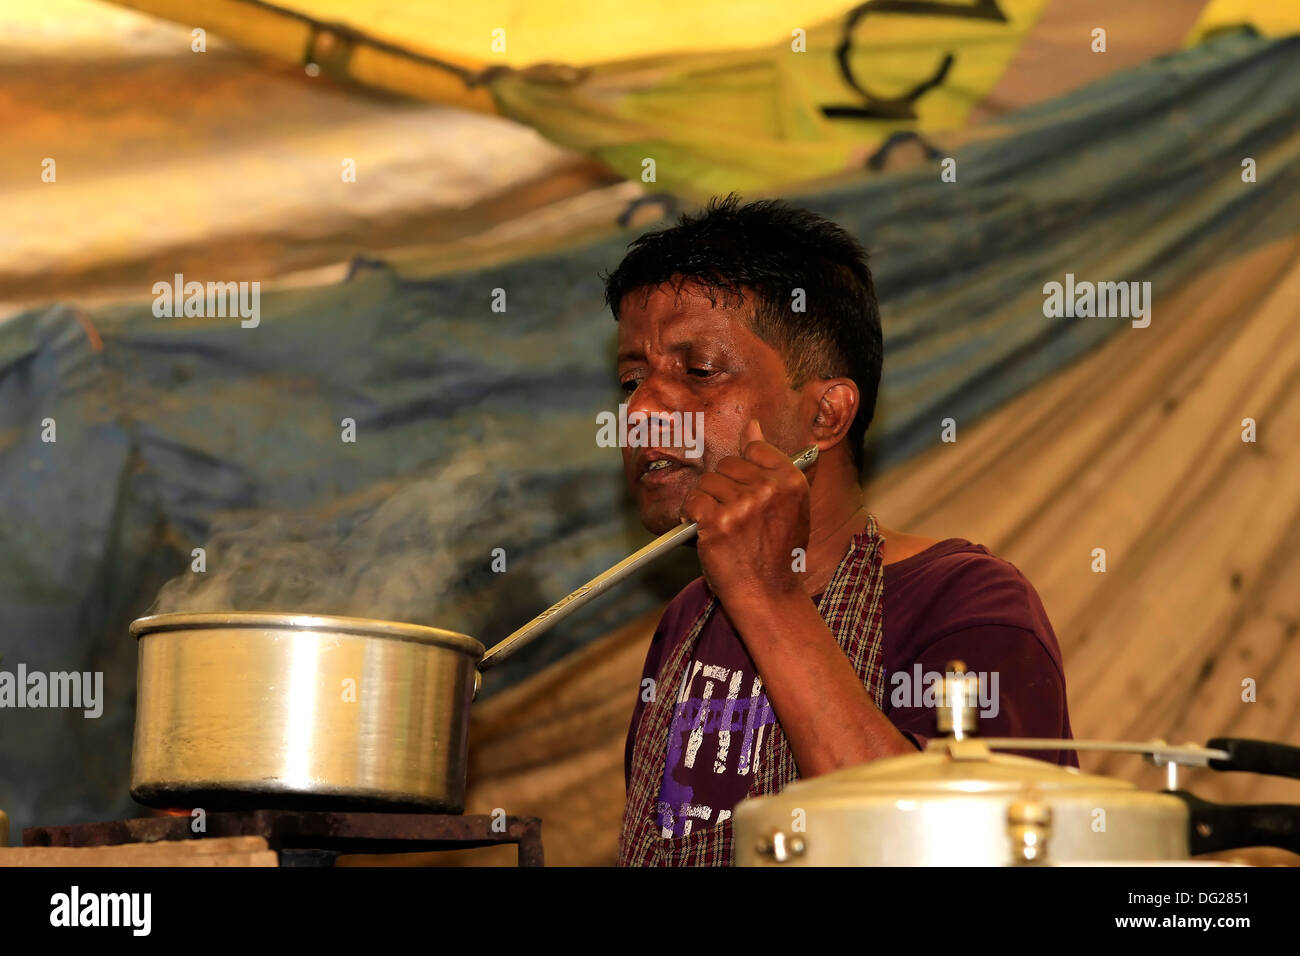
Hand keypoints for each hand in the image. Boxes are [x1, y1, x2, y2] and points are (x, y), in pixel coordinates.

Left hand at [681, 419, 810, 604]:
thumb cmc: (777, 552)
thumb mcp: (788, 505)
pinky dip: (692, 515)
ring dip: (708, 502)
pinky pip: (693, 500)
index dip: (745, 471)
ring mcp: (743, 505)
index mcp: (792, 481)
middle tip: (736, 518)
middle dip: (725, 488)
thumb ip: (771, 464)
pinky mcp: (718, 522)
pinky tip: (706, 530)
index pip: (756, 448)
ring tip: (724, 527)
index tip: (747, 490)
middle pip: (728, 464)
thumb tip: (752, 424)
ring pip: (708, 482)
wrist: (768, 595)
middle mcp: (769, 489)